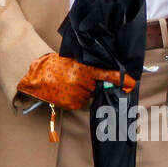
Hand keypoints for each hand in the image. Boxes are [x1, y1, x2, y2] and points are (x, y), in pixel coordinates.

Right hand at [17, 54, 135, 111]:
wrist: (36, 75)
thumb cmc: (55, 65)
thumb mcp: (75, 62)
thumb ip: (89, 69)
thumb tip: (102, 77)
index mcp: (85, 70)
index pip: (107, 74)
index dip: (121, 79)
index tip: (132, 83)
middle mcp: (84, 84)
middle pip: (98, 88)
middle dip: (93, 85)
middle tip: (79, 78)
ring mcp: (78, 96)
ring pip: (89, 96)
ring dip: (83, 91)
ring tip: (69, 83)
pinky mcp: (73, 105)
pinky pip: (81, 103)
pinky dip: (76, 98)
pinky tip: (66, 91)